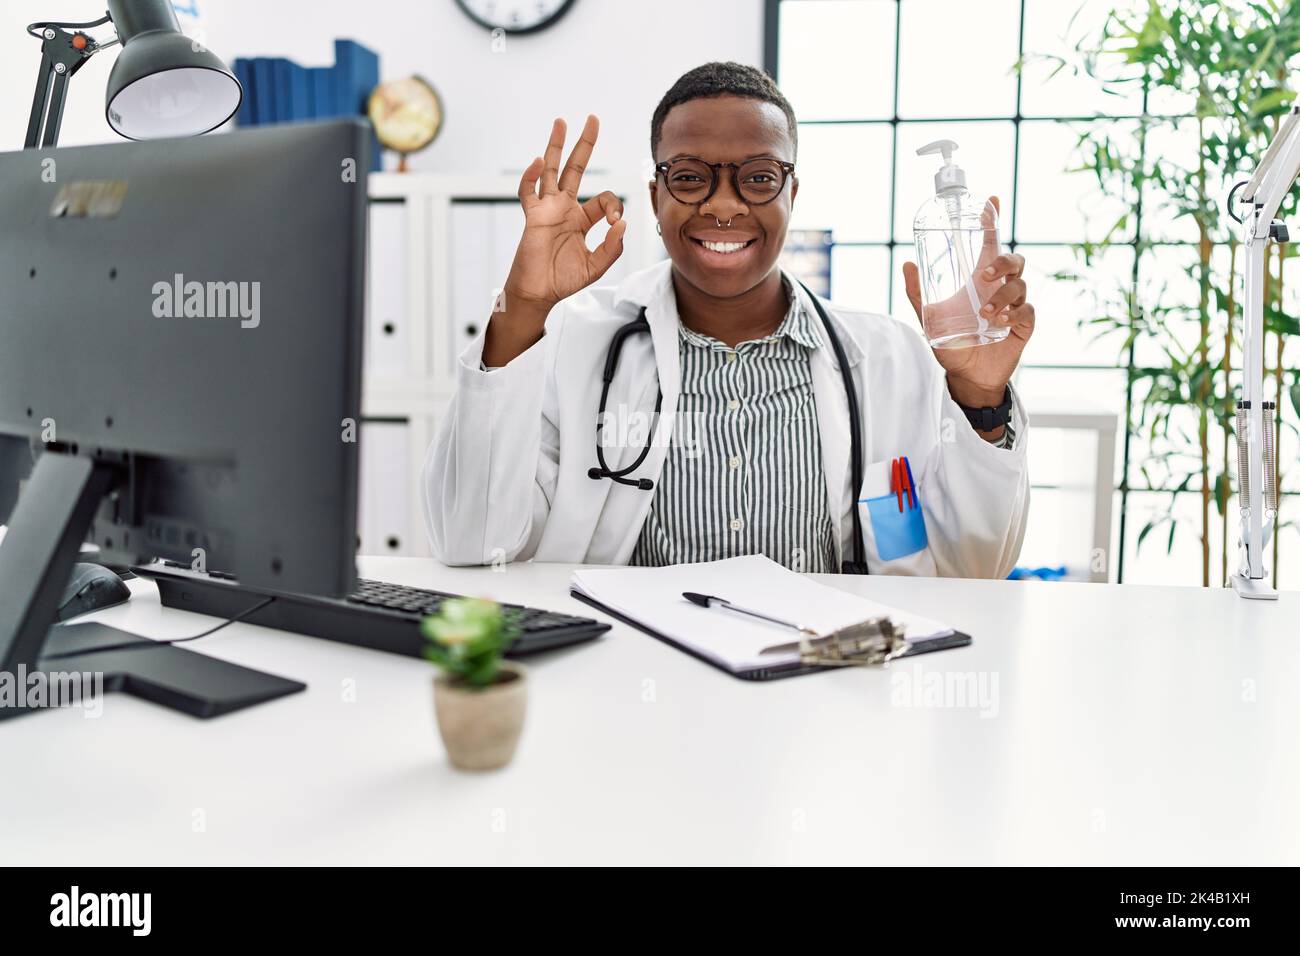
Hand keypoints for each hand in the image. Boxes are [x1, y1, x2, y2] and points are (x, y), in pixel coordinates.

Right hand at [502, 115, 626, 312]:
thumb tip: (621, 223)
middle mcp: (565, 209)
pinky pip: (528, 192)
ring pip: (551, 171)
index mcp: (582, 219)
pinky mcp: (533, 217)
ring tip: (561, 122)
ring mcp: (547, 210)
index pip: (603, 198)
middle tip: (592, 119)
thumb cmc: (563, 280)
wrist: (538, 293)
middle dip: (584, 144)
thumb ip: (612, 247)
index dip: (614, 206)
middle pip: (576, 168)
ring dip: (555, 146)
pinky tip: (538, 162)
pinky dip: (531, 177)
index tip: (615, 222)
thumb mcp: (596, 266)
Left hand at [901, 196, 1034, 408]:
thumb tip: (906, 263)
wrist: (966, 376)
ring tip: (985, 314)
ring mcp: (1014, 305)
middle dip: (1003, 262)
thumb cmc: (951, 344)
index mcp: (979, 281)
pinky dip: (1014, 313)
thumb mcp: (930, 319)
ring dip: (1003, 295)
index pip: (990, 244)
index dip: (993, 221)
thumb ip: (917, 294)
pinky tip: (999, 323)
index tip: (991, 201)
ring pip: (1020, 285)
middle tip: (985, 275)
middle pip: (1014, 260)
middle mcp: (999, 289)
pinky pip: (1027, 311)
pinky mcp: (1023, 325)